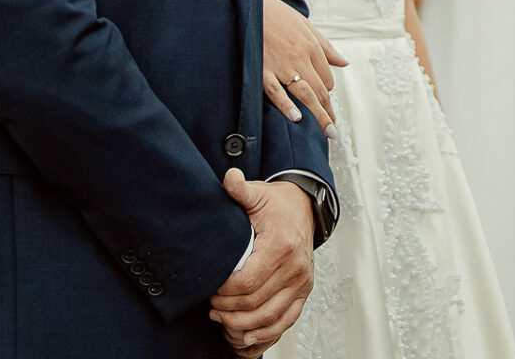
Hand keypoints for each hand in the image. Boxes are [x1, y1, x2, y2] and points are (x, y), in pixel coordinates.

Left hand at [210, 170, 314, 355]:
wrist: (306, 208)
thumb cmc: (278, 204)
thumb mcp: (258, 194)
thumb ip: (240, 189)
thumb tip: (229, 178)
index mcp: (281, 247)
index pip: (247, 282)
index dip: (223, 292)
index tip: (209, 290)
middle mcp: (296, 268)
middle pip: (255, 304)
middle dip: (228, 311)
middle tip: (210, 307)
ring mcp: (302, 282)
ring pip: (269, 318)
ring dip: (242, 326)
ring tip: (222, 321)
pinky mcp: (304, 291)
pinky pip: (285, 322)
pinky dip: (264, 334)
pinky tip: (244, 337)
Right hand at [262, 0, 346, 135]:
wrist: (250, 6)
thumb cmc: (277, 16)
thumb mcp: (306, 25)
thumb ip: (325, 47)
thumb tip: (344, 62)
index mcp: (312, 46)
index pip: (327, 78)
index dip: (327, 92)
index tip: (325, 104)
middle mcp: (300, 58)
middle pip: (320, 89)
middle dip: (328, 111)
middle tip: (333, 131)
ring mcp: (281, 65)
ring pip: (304, 93)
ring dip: (318, 114)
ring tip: (327, 131)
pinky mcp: (262, 70)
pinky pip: (275, 91)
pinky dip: (286, 105)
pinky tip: (296, 118)